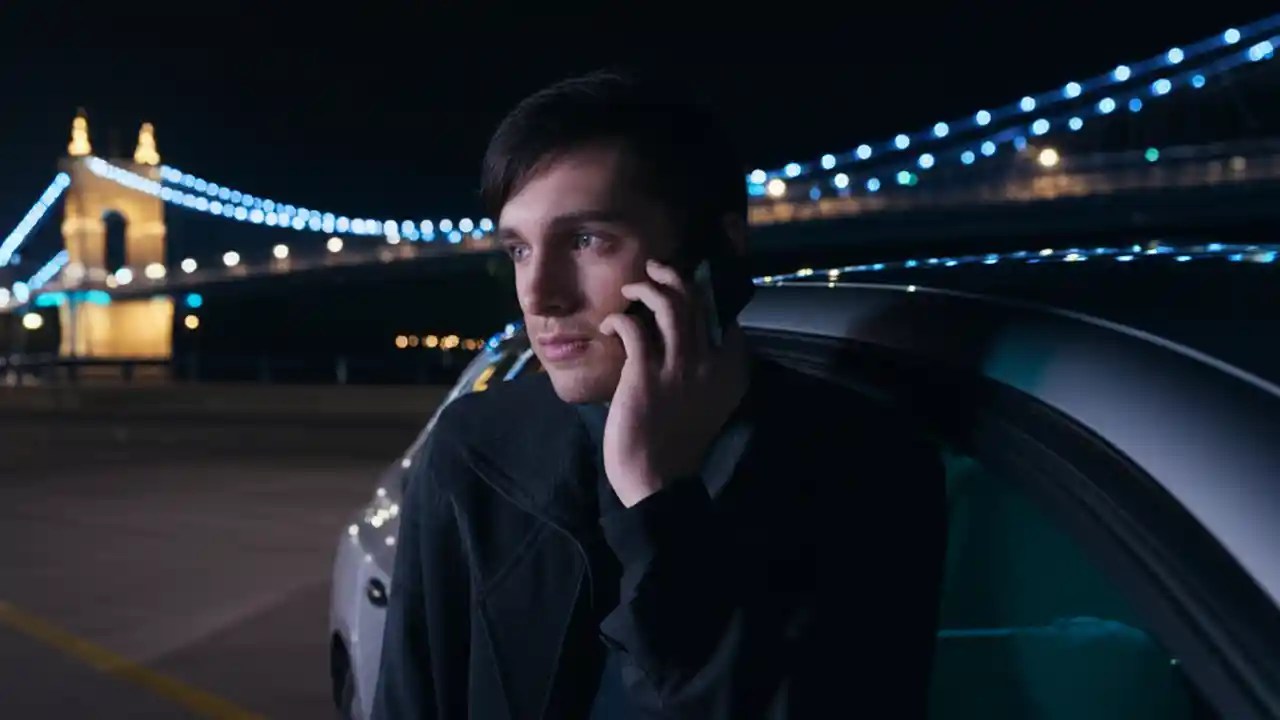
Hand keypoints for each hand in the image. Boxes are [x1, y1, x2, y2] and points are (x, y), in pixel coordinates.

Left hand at [598, 260, 748, 507]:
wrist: (658, 481)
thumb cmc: (676, 445)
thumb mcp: (705, 405)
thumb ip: (705, 372)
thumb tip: (688, 344)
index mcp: (730, 371)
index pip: (724, 316)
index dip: (704, 292)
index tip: (685, 285)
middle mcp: (711, 363)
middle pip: (695, 300)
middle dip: (672, 276)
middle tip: (654, 268)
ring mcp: (680, 366)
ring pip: (669, 304)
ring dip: (647, 288)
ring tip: (631, 288)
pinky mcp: (645, 373)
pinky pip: (634, 327)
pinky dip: (620, 318)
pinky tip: (610, 325)